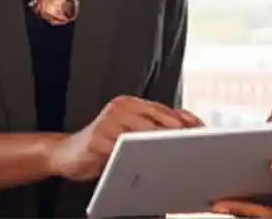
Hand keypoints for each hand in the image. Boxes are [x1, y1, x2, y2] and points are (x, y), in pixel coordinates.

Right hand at [46, 95, 202, 181]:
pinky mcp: (98, 139)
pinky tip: (152, 167)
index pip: (165, 110)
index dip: (186, 121)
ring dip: (164, 145)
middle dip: (180, 133)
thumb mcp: (128, 133)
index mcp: (131, 103)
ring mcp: (108, 121)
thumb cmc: (103, 146)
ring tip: (181, 156)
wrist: (66, 154)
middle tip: (198, 146)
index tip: (205, 132)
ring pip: (143, 133)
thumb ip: (151, 128)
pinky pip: (124, 150)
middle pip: (158, 119)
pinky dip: (139, 159)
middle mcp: (121, 107)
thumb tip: (188, 130)